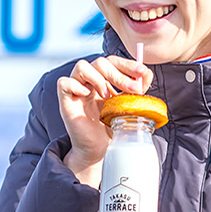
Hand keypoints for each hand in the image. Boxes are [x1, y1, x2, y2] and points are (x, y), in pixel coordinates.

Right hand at [57, 56, 151, 185]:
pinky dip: (75, 85)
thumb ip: (136, 91)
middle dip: (119, 74)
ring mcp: (77, 89)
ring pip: (82, 66)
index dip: (127, 64)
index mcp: (104, 80)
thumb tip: (146, 75)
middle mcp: (90, 81)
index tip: (142, 72)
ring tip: (107, 96)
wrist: (98, 150)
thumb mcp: (128, 107)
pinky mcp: (66, 101)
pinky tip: (87, 96)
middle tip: (133, 89)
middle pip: (100, 62)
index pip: (113, 61)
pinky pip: (64, 82)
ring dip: (98, 78)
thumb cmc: (111, 128)